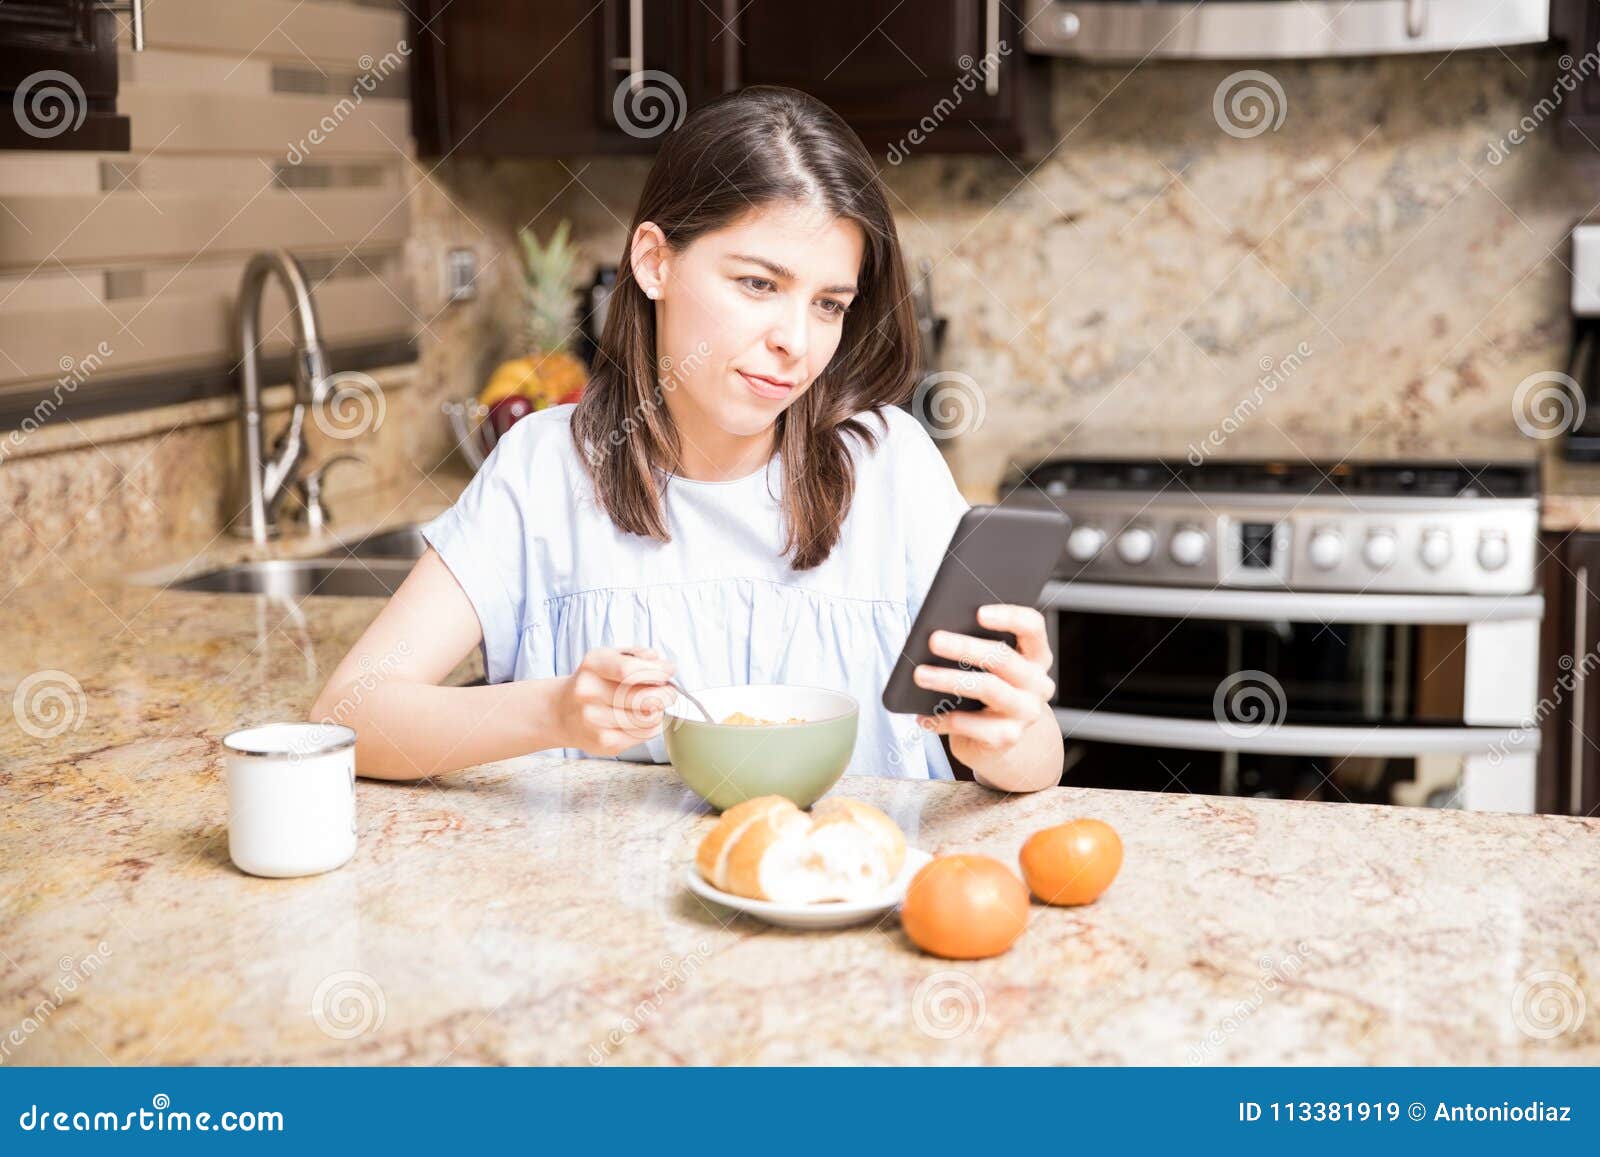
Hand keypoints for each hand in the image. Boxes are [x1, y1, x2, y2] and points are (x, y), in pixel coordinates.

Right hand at [555, 646, 677, 755]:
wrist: (561, 712)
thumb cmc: (593, 682)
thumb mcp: (608, 658)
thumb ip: (636, 656)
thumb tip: (660, 661)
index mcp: (592, 665)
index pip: (629, 670)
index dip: (657, 672)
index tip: (669, 672)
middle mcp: (589, 693)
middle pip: (643, 698)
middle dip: (666, 695)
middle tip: (669, 692)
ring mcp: (595, 721)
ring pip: (648, 719)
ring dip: (659, 712)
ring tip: (653, 706)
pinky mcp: (604, 743)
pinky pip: (643, 735)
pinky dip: (651, 727)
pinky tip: (642, 720)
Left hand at [911, 604, 1054, 761]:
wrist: (999, 742)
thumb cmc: (985, 691)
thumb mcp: (987, 667)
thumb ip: (975, 647)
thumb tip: (937, 637)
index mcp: (1036, 655)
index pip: (1032, 626)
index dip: (1009, 616)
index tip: (978, 612)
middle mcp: (1038, 683)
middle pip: (1003, 658)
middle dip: (965, 647)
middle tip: (933, 639)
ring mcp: (1026, 712)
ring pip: (988, 688)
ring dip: (949, 679)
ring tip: (919, 674)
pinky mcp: (1008, 737)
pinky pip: (969, 724)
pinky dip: (942, 718)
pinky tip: (922, 716)